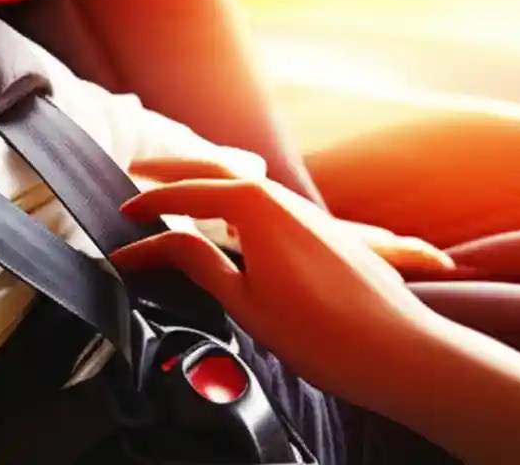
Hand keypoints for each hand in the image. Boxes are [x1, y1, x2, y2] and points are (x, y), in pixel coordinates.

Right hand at [112, 172, 446, 408]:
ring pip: (245, 183)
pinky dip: (237, 199)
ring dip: (207, 180)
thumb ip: (196, 261)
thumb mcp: (242, 300)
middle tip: (139, 170)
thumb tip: (152, 244)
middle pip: (215, 169)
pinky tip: (233, 220)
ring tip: (179, 190)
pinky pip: (268, 202)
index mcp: (255, 206)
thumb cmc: (320, 332)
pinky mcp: (321, 232)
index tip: (122, 217)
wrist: (397, 350)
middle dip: (175, 168)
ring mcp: (306, 212)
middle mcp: (282, 197)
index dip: (150, 205)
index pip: (187, 194)